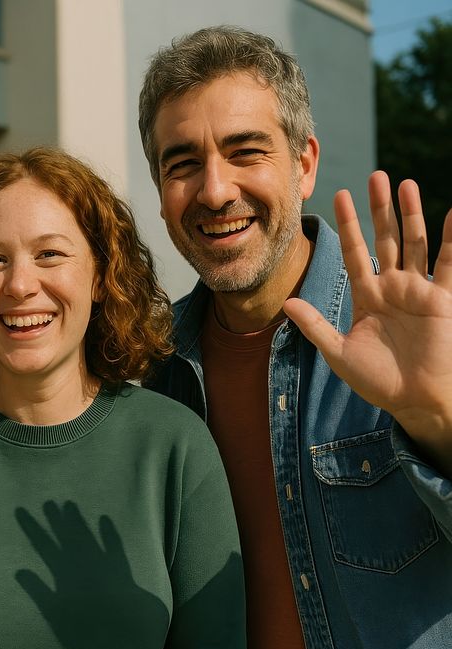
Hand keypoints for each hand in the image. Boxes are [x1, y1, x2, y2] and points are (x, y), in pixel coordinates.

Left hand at [284, 171, 451, 473]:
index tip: (338, 196)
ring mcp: (418, 290)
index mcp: (366, 296)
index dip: (348, 225)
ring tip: (405, 184)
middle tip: (375, 175)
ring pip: (414, 242)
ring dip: (411, 214)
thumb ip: (314, 325)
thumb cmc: (378, 381)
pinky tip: (451, 214)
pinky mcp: (441, 299)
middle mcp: (392, 287)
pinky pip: (448, 263)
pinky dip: (450, 239)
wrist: (415, 401)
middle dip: (379, 209)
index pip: (354, 252)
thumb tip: (285, 301)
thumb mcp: (338, 352)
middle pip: (384, 238)